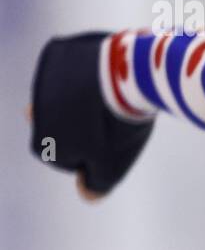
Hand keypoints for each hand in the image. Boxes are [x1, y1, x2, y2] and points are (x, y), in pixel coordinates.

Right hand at [28, 31, 154, 197]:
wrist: (124, 72)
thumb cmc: (117, 125)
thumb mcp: (112, 166)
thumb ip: (97, 184)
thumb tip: (87, 195)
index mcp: (43, 144)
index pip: (72, 159)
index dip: (98, 153)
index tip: (111, 140)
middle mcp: (34, 111)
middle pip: (68, 127)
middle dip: (90, 126)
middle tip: (112, 117)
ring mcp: (44, 80)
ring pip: (70, 97)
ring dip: (88, 98)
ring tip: (112, 95)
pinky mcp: (57, 53)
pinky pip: (73, 68)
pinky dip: (89, 72)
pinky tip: (104, 71)